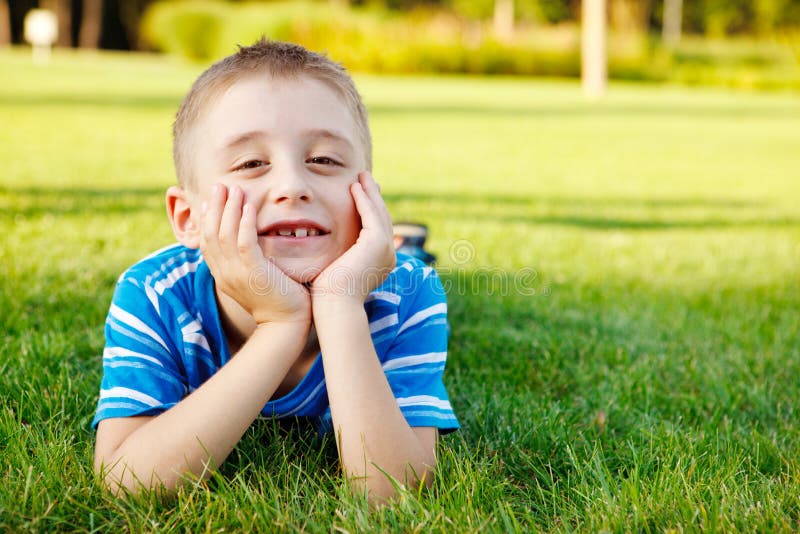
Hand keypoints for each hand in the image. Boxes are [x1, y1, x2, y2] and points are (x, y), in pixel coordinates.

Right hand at [200, 184, 310, 324]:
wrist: (286, 325)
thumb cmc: (278, 301)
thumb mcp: (256, 278)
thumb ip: (248, 261)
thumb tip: (249, 245)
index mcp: (223, 275)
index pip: (206, 242)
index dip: (206, 219)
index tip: (209, 200)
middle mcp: (225, 274)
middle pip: (210, 234)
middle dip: (214, 207)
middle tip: (219, 186)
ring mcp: (237, 274)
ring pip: (224, 235)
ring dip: (228, 209)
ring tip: (234, 189)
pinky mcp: (254, 273)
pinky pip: (244, 243)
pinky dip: (244, 223)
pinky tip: (249, 207)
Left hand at [312, 171, 395, 301]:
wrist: (335, 306)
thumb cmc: (329, 295)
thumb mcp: (337, 270)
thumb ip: (340, 257)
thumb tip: (331, 252)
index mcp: (380, 261)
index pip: (377, 229)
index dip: (370, 209)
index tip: (361, 193)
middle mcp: (388, 254)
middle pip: (382, 218)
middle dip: (373, 197)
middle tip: (366, 178)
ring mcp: (386, 249)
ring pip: (379, 213)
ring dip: (370, 193)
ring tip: (362, 176)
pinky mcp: (377, 243)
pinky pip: (371, 214)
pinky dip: (364, 199)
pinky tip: (355, 187)